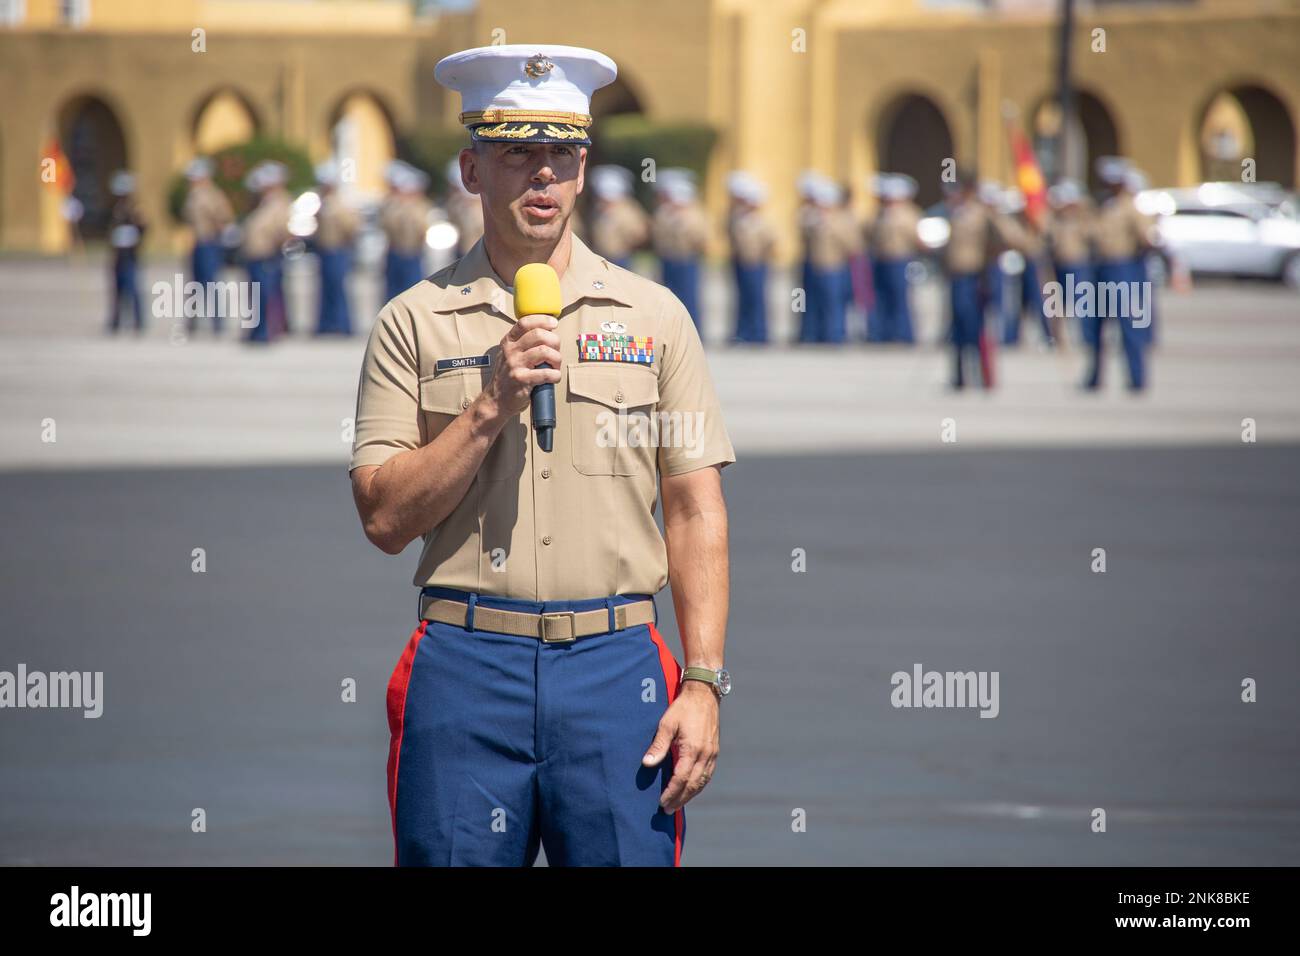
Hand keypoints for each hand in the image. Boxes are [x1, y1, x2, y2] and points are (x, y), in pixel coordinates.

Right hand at [481, 313, 562, 418]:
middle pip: (539, 334)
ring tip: (555, 366)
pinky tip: (554, 377)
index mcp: (509, 341)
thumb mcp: (509, 354)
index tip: (554, 323)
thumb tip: (548, 332)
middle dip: (555, 341)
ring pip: (545, 352)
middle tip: (556, 351)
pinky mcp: (522, 380)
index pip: (525, 322)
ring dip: (557, 359)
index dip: (543, 320)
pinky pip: (546, 373)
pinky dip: (555, 375)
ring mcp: (515, 365)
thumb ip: (523, 343)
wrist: (496, 400)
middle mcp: (511, 351)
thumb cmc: (508, 376)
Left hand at [642, 680, 718, 813]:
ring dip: (690, 795)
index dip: (671, 792)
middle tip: (668, 810)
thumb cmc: (683, 708)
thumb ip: (658, 745)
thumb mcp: (666, 724)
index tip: (661, 802)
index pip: (681, 778)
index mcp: (693, 749)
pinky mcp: (714, 751)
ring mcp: (712, 753)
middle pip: (693, 784)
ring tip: (678, 804)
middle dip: (680, 799)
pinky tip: (692, 789)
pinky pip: (708, 774)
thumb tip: (647, 763)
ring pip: (702, 781)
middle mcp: (705, 754)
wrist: (704, 694)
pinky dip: (700, 785)